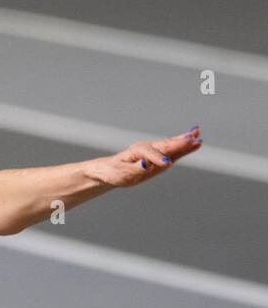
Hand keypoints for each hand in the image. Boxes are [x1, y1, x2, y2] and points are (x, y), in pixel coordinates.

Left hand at [85, 127, 202, 187]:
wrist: (110, 170)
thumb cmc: (115, 172)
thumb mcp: (122, 174)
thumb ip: (135, 169)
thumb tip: (146, 164)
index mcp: (137, 151)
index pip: (150, 154)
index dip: (157, 159)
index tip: (167, 164)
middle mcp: (147, 148)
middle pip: (165, 145)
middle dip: (178, 143)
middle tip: (193, 137)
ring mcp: (154, 150)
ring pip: (171, 145)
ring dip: (184, 140)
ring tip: (197, 133)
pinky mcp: (158, 155)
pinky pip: (173, 149)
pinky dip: (183, 145)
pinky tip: (194, 140)